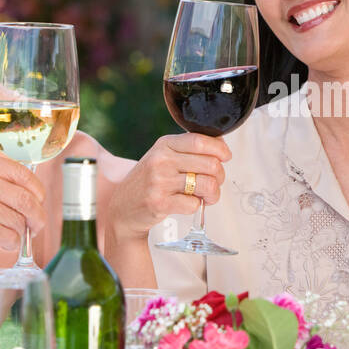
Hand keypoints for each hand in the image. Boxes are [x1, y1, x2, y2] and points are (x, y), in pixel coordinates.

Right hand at [0, 149, 46, 250]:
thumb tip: (21, 192)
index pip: (25, 175)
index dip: (38, 194)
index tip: (38, 204)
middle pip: (28, 200)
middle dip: (38, 217)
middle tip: (36, 227)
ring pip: (19, 220)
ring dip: (20, 232)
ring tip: (12, 236)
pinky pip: (7, 236)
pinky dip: (9, 243)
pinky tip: (0, 243)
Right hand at [105, 133, 231, 239]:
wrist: (122, 208)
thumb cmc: (149, 181)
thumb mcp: (163, 157)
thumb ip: (188, 150)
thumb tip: (221, 144)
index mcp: (164, 145)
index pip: (200, 141)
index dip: (220, 149)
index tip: (226, 157)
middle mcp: (161, 160)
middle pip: (210, 164)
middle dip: (220, 176)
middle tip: (215, 182)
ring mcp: (160, 182)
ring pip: (207, 185)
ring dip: (213, 194)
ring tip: (207, 196)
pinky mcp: (160, 203)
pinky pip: (194, 204)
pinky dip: (197, 206)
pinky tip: (188, 204)